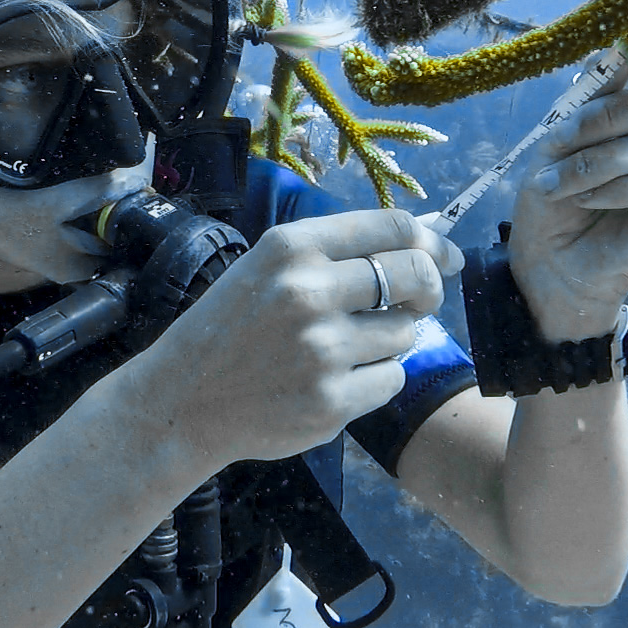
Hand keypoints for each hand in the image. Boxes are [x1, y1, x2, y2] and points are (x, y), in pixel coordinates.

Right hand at [130, 208, 462, 467]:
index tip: (445, 257)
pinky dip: (375, 379)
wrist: (182, 401)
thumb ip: (336, 253)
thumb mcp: (268, 268)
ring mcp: (322, 349)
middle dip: (428, 289)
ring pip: (406, 332)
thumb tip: (424, 247)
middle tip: (416, 302)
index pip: (393, 226)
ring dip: (390, 340)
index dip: (431, 241)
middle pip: (415, 275)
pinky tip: (334, 380)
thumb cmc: (230, 328)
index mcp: (293, 246)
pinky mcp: (332, 401)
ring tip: (343, 349)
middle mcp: (309, 290)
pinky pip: (391, 378)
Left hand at [509, 32, 627, 340]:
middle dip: (608, 116)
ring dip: (599, 161)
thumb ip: (597, 95)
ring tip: (559, 183)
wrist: (553, 259)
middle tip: (558, 140)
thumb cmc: (559, 194)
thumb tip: (621, 47)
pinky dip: (620, 190)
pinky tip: (590, 200)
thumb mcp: (564, 137)